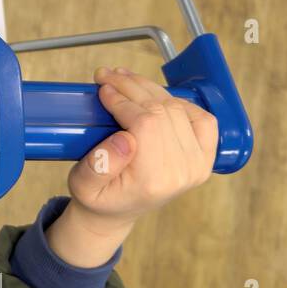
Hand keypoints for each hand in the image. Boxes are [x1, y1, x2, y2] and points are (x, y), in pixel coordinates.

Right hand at [47, 66, 218, 266]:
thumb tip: (124, 138)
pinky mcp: (204, 158)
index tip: (102, 88)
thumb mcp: (82, 185)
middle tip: (107, 75)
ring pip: (177, 108)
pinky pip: (202, 119)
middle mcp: (183, 172)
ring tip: (124, 79)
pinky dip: (180, 103)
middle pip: (162, 111)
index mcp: (154, 180)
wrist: (118, 212)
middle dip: (132, 87)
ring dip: (149, 88)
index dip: (123, 99)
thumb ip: (98, 165)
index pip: (146, 123)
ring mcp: (197, 165)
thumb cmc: (98, 197)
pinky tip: (156, 97)